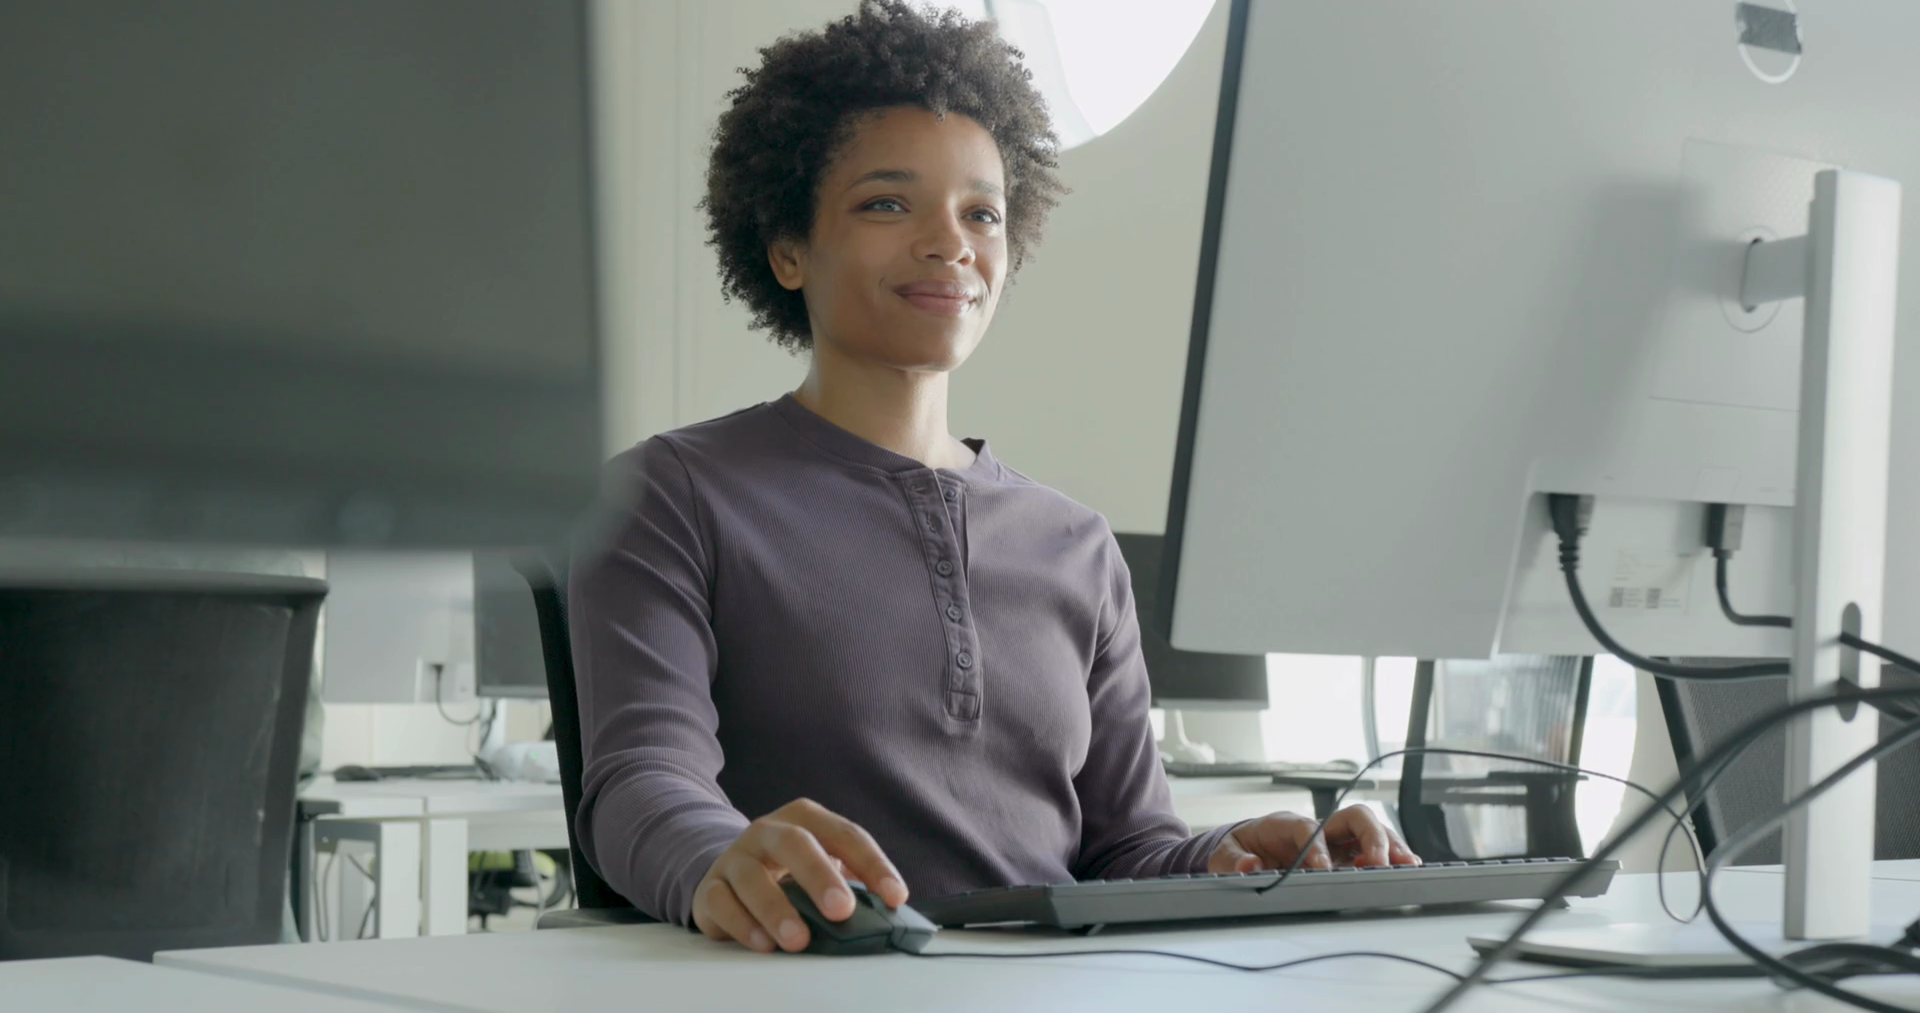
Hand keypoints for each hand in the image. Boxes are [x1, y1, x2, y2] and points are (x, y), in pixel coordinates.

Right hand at [692, 798, 907, 952]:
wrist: (730, 873)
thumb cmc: (787, 872)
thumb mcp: (820, 865)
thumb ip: (848, 882)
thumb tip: (887, 913)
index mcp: (805, 819)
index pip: (845, 835)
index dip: (872, 865)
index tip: (895, 897)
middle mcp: (769, 830)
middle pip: (795, 844)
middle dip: (820, 876)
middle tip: (842, 910)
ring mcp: (736, 857)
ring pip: (752, 875)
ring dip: (777, 908)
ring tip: (798, 940)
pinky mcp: (710, 887)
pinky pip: (721, 901)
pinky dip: (743, 924)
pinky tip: (764, 943)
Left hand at [1207, 805, 1420, 872]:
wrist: (1243, 849)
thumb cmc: (1239, 848)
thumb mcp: (1225, 855)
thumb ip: (1233, 861)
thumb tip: (1249, 865)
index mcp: (1285, 824)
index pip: (1307, 828)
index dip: (1317, 847)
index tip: (1323, 869)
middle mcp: (1317, 827)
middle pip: (1352, 817)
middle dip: (1369, 836)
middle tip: (1375, 862)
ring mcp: (1335, 840)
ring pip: (1370, 831)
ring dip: (1389, 845)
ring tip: (1406, 864)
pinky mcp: (1346, 856)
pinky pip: (1374, 850)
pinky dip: (1391, 857)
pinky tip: (1404, 868)